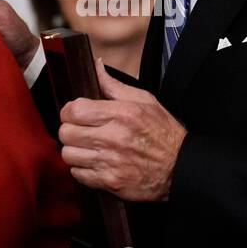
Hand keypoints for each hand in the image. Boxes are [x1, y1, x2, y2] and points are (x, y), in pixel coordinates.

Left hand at [57, 59, 185, 201]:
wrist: (180, 168)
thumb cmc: (164, 134)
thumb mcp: (145, 101)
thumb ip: (114, 85)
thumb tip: (96, 66)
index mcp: (121, 114)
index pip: (74, 110)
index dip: (70, 111)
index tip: (76, 113)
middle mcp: (112, 138)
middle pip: (66, 133)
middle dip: (70, 130)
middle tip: (81, 131)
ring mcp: (109, 161)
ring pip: (68, 155)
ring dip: (75, 150)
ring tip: (87, 147)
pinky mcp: (109, 181)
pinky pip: (78, 174)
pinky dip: (82, 169)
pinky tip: (94, 162)